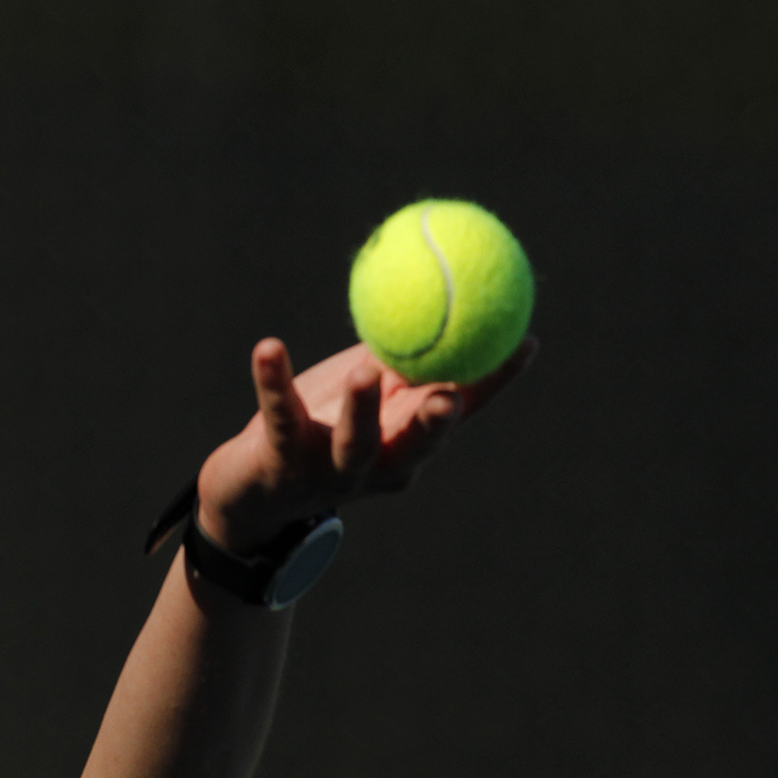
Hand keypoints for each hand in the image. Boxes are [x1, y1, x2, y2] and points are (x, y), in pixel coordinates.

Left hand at [195, 335, 535, 555]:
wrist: (253, 488)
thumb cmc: (319, 426)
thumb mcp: (365, 388)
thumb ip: (399, 354)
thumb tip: (437, 289)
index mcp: (405, 443)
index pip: (459, 413)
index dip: (493, 382)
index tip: (524, 340)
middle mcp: (376, 465)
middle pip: (416, 446)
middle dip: (437, 423)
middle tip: (450, 394)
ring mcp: (329, 472)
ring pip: (352, 445)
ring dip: (362, 409)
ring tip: (365, 373)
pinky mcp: (279, 467)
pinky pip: (280, 418)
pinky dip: (273, 381)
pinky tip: (268, 348)